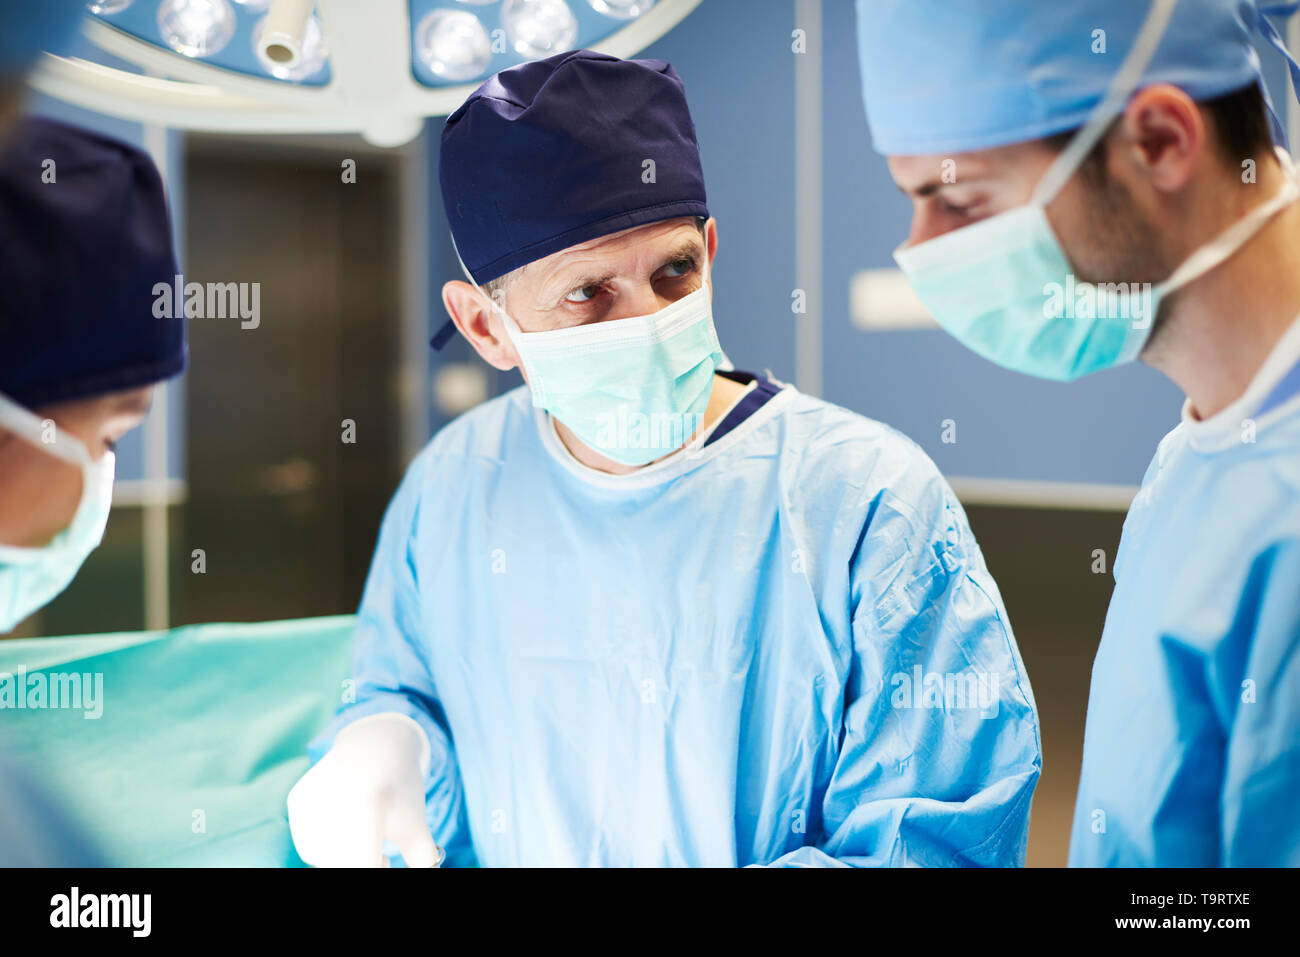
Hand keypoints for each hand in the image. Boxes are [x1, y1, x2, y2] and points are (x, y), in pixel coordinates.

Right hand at [287, 712, 441, 867]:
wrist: (377, 745)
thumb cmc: (400, 792)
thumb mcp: (418, 827)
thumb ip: (423, 861)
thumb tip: (428, 881)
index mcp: (368, 808)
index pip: (365, 864)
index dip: (377, 866)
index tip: (385, 860)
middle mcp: (333, 801)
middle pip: (344, 862)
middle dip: (364, 863)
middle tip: (382, 856)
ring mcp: (310, 799)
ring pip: (324, 858)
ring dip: (344, 858)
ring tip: (364, 836)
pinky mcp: (297, 799)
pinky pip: (309, 845)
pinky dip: (327, 845)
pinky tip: (344, 823)